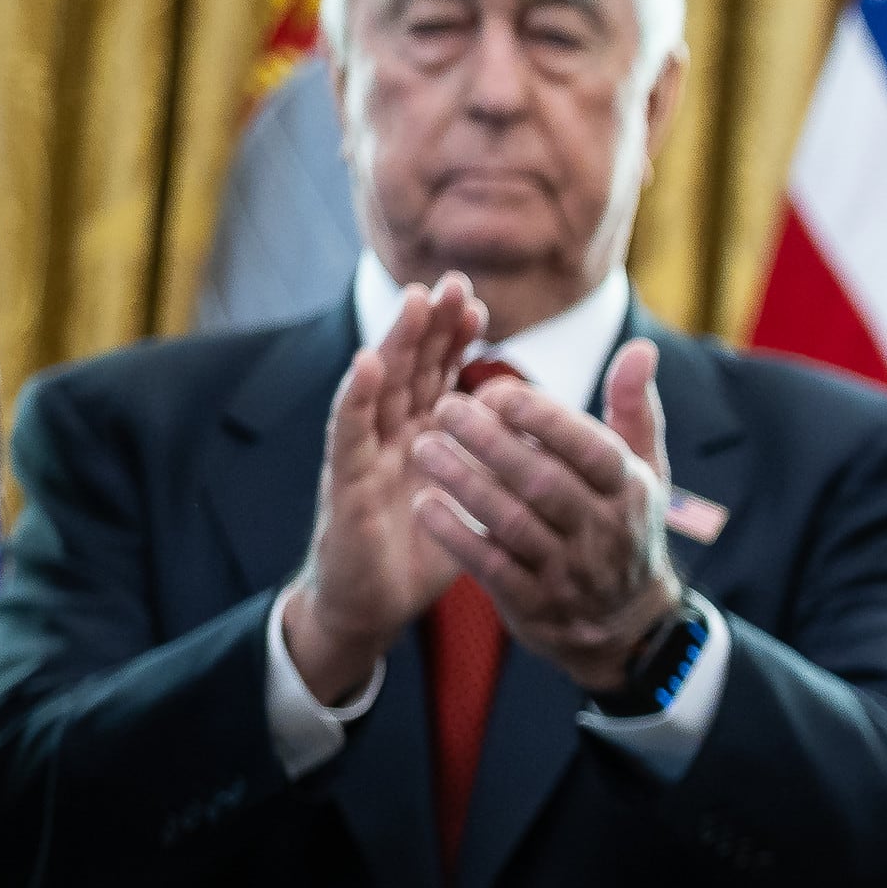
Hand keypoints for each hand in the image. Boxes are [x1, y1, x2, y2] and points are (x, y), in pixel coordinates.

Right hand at [282, 274, 489, 702]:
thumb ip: (497, 465)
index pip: (439, 377)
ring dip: (397, 341)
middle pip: (411, 368)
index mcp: (425, 438)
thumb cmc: (422, 551)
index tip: (481, 304)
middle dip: (430, 325)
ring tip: (415, 300)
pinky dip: (356, 394)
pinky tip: (367, 361)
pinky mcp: (345, 481)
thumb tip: (541, 440)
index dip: (455, 341)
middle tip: (454, 281)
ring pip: (381, 386)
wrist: (372, 605)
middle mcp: (392, 436)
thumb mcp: (472, 501)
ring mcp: (365, 453)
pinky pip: (349, 431)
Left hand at [407, 339, 689, 693]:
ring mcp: (569, 571)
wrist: (625, 622)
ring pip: (512, 522)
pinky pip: (491, 567)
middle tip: (444, 408)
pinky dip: (455, 535)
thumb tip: (640, 349)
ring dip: (464, 483)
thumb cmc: (622, 523)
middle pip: (543, 482)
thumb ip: (633, 407)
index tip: (495, 388)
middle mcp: (603, 531)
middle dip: (490, 443)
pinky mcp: (535, 604)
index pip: (589, 448)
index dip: (542, 417)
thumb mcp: (643, 468)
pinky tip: (423, 504)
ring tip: (422, 447)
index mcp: (628, 489)